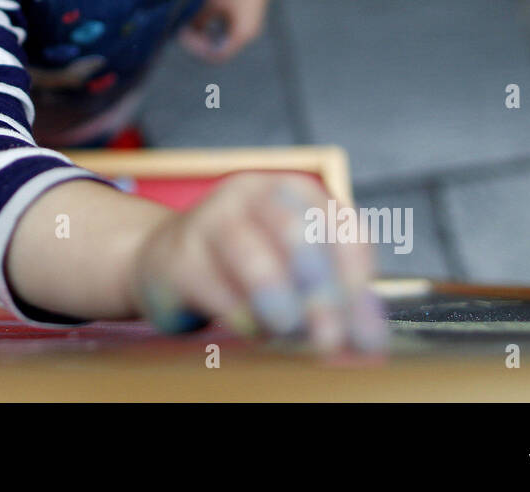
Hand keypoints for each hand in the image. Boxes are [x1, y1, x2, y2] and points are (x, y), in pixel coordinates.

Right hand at [127, 171, 387, 354]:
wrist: (162, 260)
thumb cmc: (242, 264)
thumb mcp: (291, 263)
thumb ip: (330, 291)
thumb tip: (367, 338)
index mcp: (291, 190)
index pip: (339, 225)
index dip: (357, 279)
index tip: (367, 331)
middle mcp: (251, 194)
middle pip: (294, 232)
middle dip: (319, 290)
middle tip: (331, 337)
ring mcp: (210, 219)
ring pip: (250, 254)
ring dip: (277, 298)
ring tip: (289, 330)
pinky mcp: (178, 255)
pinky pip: (213, 286)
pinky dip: (239, 314)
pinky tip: (254, 330)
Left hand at [177, 0, 272, 62]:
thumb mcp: (212, 3)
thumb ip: (198, 21)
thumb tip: (182, 33)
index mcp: (242, 34)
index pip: (217, 55)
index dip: (198, 50)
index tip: (184, 36)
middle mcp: (249, 33)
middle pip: (221, 49)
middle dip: (201, 42)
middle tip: (184, 31)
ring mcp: (251, 25)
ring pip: (224, 39)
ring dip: (207, 35)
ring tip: (191, 23)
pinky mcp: (249, 16)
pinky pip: (229, 30)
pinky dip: (215, 27)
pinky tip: (202, 15)